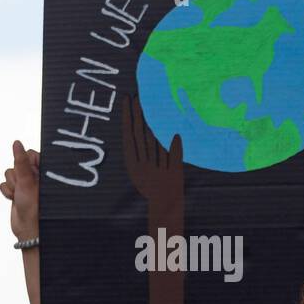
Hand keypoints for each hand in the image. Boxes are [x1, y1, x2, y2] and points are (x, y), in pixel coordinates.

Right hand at [0, 140, 39, 240]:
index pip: (31, 154)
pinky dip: (7, 191)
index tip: (30, 174)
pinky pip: (4, 183)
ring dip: (12, 185)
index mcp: (46, 172)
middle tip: (25, 188)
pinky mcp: (17, 191)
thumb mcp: (27, 182)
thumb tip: (17, 142)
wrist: (29, 229)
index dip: (26, 163)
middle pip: (17, 163)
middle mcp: (37, 176)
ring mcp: (26, 184)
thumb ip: (21, 162)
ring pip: (9, 173)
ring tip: (20, 196)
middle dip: (16, 176)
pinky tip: (15, 200)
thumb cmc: (36, 208)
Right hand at [122, 95, 183, 213]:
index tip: (127, 100)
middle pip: (141, 135)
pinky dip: (175, 146)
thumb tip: (135, 130)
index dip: (128, 117)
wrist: (164, 206)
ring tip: (152, 106)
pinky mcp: (173, 174)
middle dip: (139, 115)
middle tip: (138, 97)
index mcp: (133, 164)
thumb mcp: (139, 171)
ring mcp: (158, 170)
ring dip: (153, 125)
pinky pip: (174, 157)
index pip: (130, 135)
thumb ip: (139, 152)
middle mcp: (143, 165)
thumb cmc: (152, 187)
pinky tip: (176, 132)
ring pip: (155, 143)